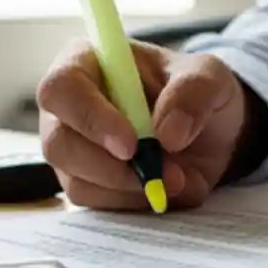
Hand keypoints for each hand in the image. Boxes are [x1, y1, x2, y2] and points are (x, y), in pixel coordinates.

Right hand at [37, 39, 248, 209]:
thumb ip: (193, 93)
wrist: (208, 131)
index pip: (62, 88)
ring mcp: (72, 149)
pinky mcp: (86, 182)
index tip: (131, 145)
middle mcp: (67, 108)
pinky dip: (135, 202)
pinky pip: (97, 204)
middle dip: (111, 168)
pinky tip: (163, 186)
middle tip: (164, 173)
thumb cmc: (195, 91)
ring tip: (177, 178)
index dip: (90, 119)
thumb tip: (168, 134)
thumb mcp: (209, 76)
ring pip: (77, 181)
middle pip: (58, 144)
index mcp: (85, 62)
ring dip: (130, 188)